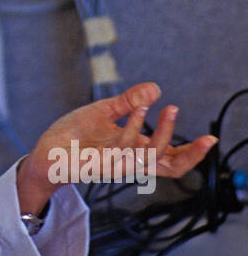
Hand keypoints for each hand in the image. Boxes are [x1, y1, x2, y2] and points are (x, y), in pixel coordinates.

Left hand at [16, 81, 217, 214]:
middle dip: (191, 154)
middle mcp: (129, 162)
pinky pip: (122, 147)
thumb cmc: (75, 136)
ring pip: (149, 156)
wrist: (45, 152)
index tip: (210, 139)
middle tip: (207, 138)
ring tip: (168, 107)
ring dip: (163, 132)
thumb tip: (154, 88)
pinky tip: (138, 108)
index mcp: (134, 153)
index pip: (171, 159)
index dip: (193, 154)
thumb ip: (129, 102)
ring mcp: (115, 164)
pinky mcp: (98, 163)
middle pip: (169, 167)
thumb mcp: (105, 113)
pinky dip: (133, 126)